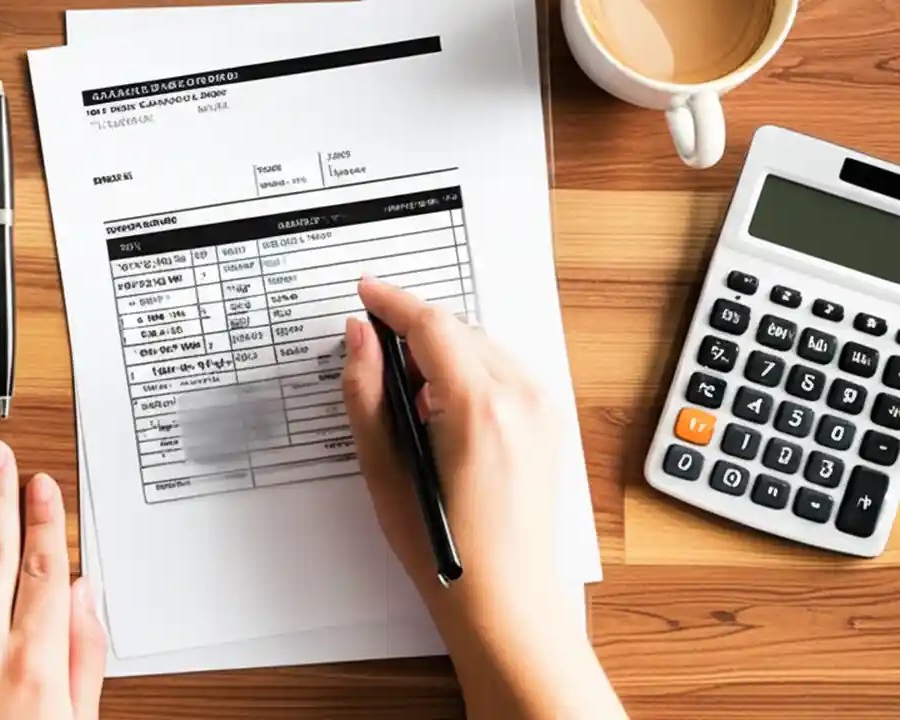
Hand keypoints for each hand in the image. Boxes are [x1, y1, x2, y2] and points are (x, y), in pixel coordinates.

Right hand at [343, 277, 561, 617]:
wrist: (507, 600)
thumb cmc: (447, 549)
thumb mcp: (386, 471)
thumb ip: (366, 394)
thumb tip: (358, 337)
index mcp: (479, 406)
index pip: (431, 325)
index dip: (392, 302)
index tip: (364, 292)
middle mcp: (521, 397)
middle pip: (457, 330)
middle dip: (414, 334)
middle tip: (377, 368)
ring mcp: (543, 408)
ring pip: (481, 347)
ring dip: (442, 356)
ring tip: (411, 406)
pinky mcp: (550, 421)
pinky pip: (502, 371)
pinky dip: (468, 375)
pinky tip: (444, 418)